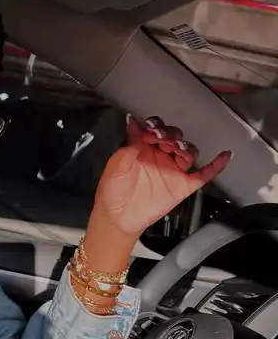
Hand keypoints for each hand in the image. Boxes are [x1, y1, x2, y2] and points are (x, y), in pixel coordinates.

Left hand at [93, 115, 231, 237]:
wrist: (118, 217)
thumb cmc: (113, 190)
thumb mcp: (117, 164)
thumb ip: (129, 143)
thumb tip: (132, 120)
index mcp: (143, 147)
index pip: (156, 129)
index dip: (156, 126)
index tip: (152, 129)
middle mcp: (160, 156)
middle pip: (175, 137)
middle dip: (171, 134)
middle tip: (163, 138)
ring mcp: (173, 170)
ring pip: (189, 152)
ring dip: (186, 147)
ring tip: (178, 149)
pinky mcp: (183, 185)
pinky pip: (204, 174)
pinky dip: (216, 165)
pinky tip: (225, 155)